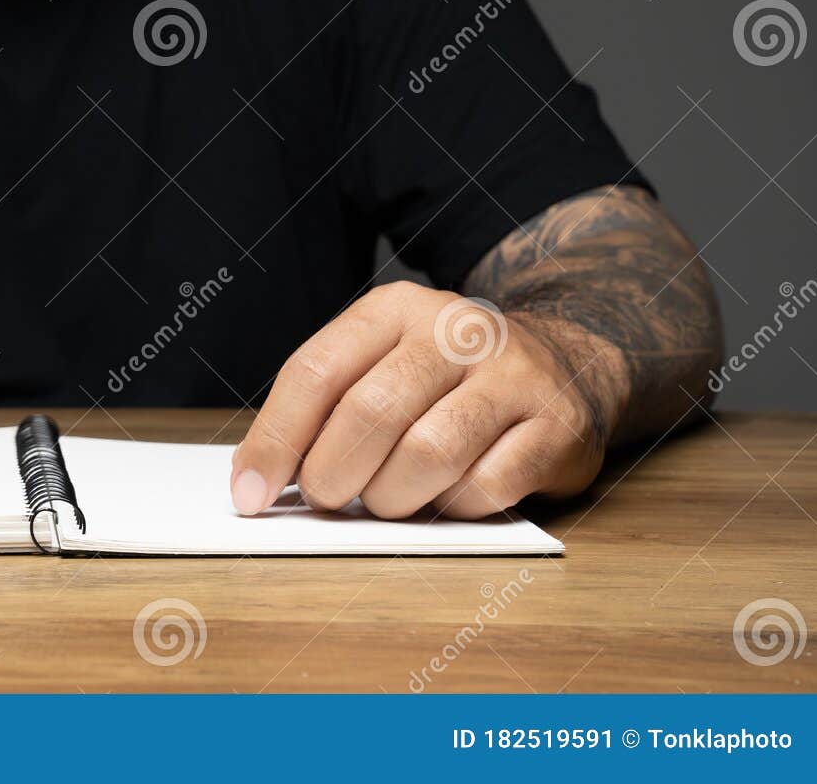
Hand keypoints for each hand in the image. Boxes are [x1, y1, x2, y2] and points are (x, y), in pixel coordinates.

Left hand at [231, 281, 610, 519]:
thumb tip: (254, 479)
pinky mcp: (557, 426)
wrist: (566, 362)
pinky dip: (453, 507)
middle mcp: (455, 330)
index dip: (276, 440)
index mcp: (393, 309)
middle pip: (370, 413)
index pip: (316, 372)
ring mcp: (513, 375)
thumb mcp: (380, 363)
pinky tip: (448, 496)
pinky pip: (488, 487)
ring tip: (386, 499)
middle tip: (328, 498)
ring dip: (391, 496)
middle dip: (332, 474)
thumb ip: (321, 409)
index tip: (250, 493)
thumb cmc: (445, 379)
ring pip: (428, 453)